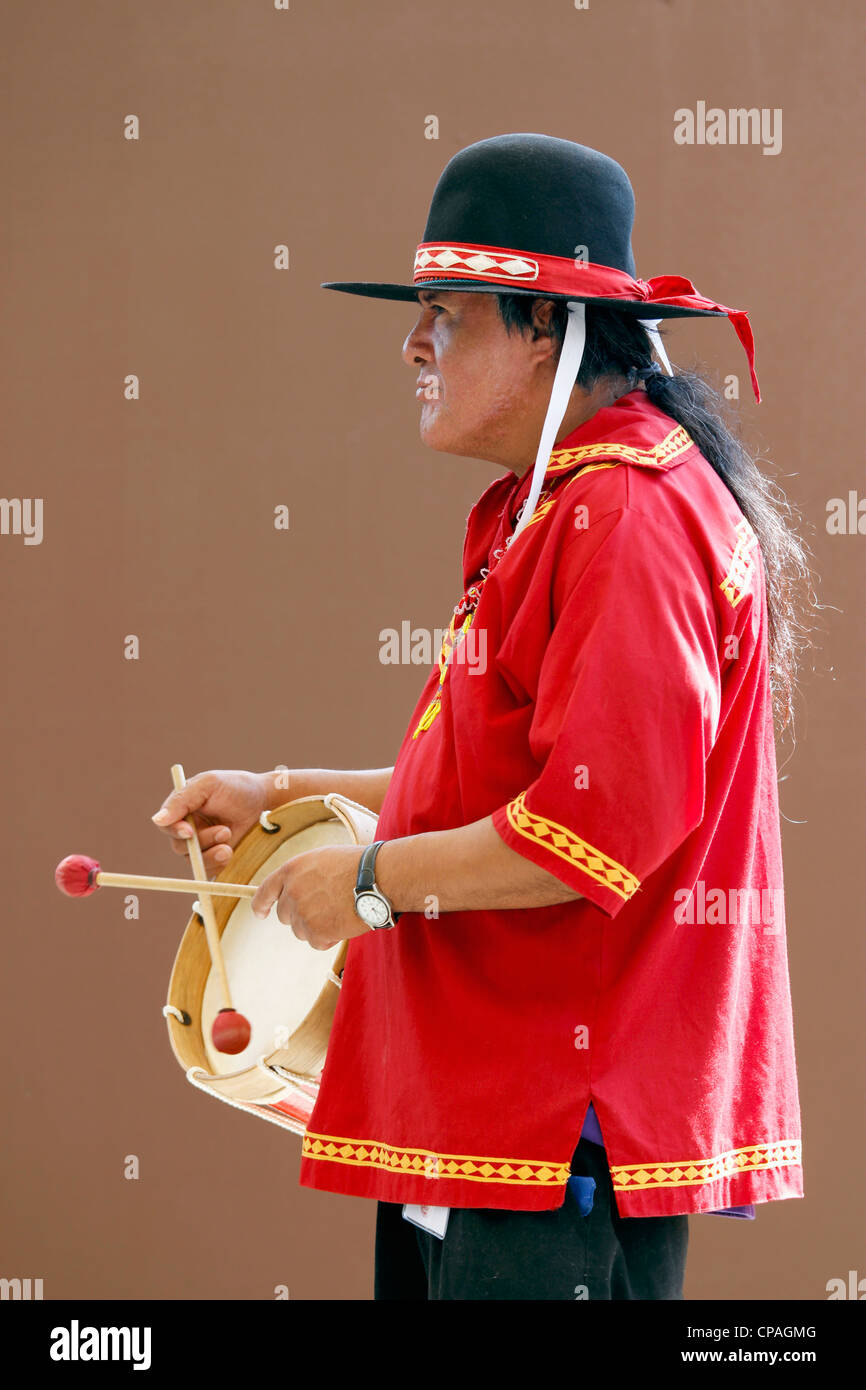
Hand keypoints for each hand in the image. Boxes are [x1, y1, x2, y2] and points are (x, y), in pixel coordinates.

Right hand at [151, 770, 269, 876]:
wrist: (261, 799)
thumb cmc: (234, 787)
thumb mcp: (208, 785)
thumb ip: (182, 800)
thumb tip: (157, 819)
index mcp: (180, 810)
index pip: (166, 826)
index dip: (176, 831)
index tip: (190, 832)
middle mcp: (187, 829)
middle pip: (180, 847)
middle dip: (203, 842)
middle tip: (224, 831)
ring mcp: (200, 845)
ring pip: (194, 861)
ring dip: (212, 854)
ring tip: (229, 838)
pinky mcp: (214, 858)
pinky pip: (208, 871)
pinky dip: (218, 864)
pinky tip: (230, 851)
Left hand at [251, 844, 372, 949]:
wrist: (377, 879)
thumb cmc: (356, 866)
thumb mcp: (322, 859)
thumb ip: (302, 875)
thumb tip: (294, 890)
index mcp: (291, 870)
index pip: (264, 891)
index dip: (261, 905)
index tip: (261, 913)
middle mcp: (292, 892)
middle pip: (284, 915)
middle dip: (299, 915)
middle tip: (324, 908)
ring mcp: (302, 913)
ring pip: (300, 930)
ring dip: (316, 926)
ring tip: (338, 912)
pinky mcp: (316, 932)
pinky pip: (315, 942)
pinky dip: (328, 938)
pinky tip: (343, 924)